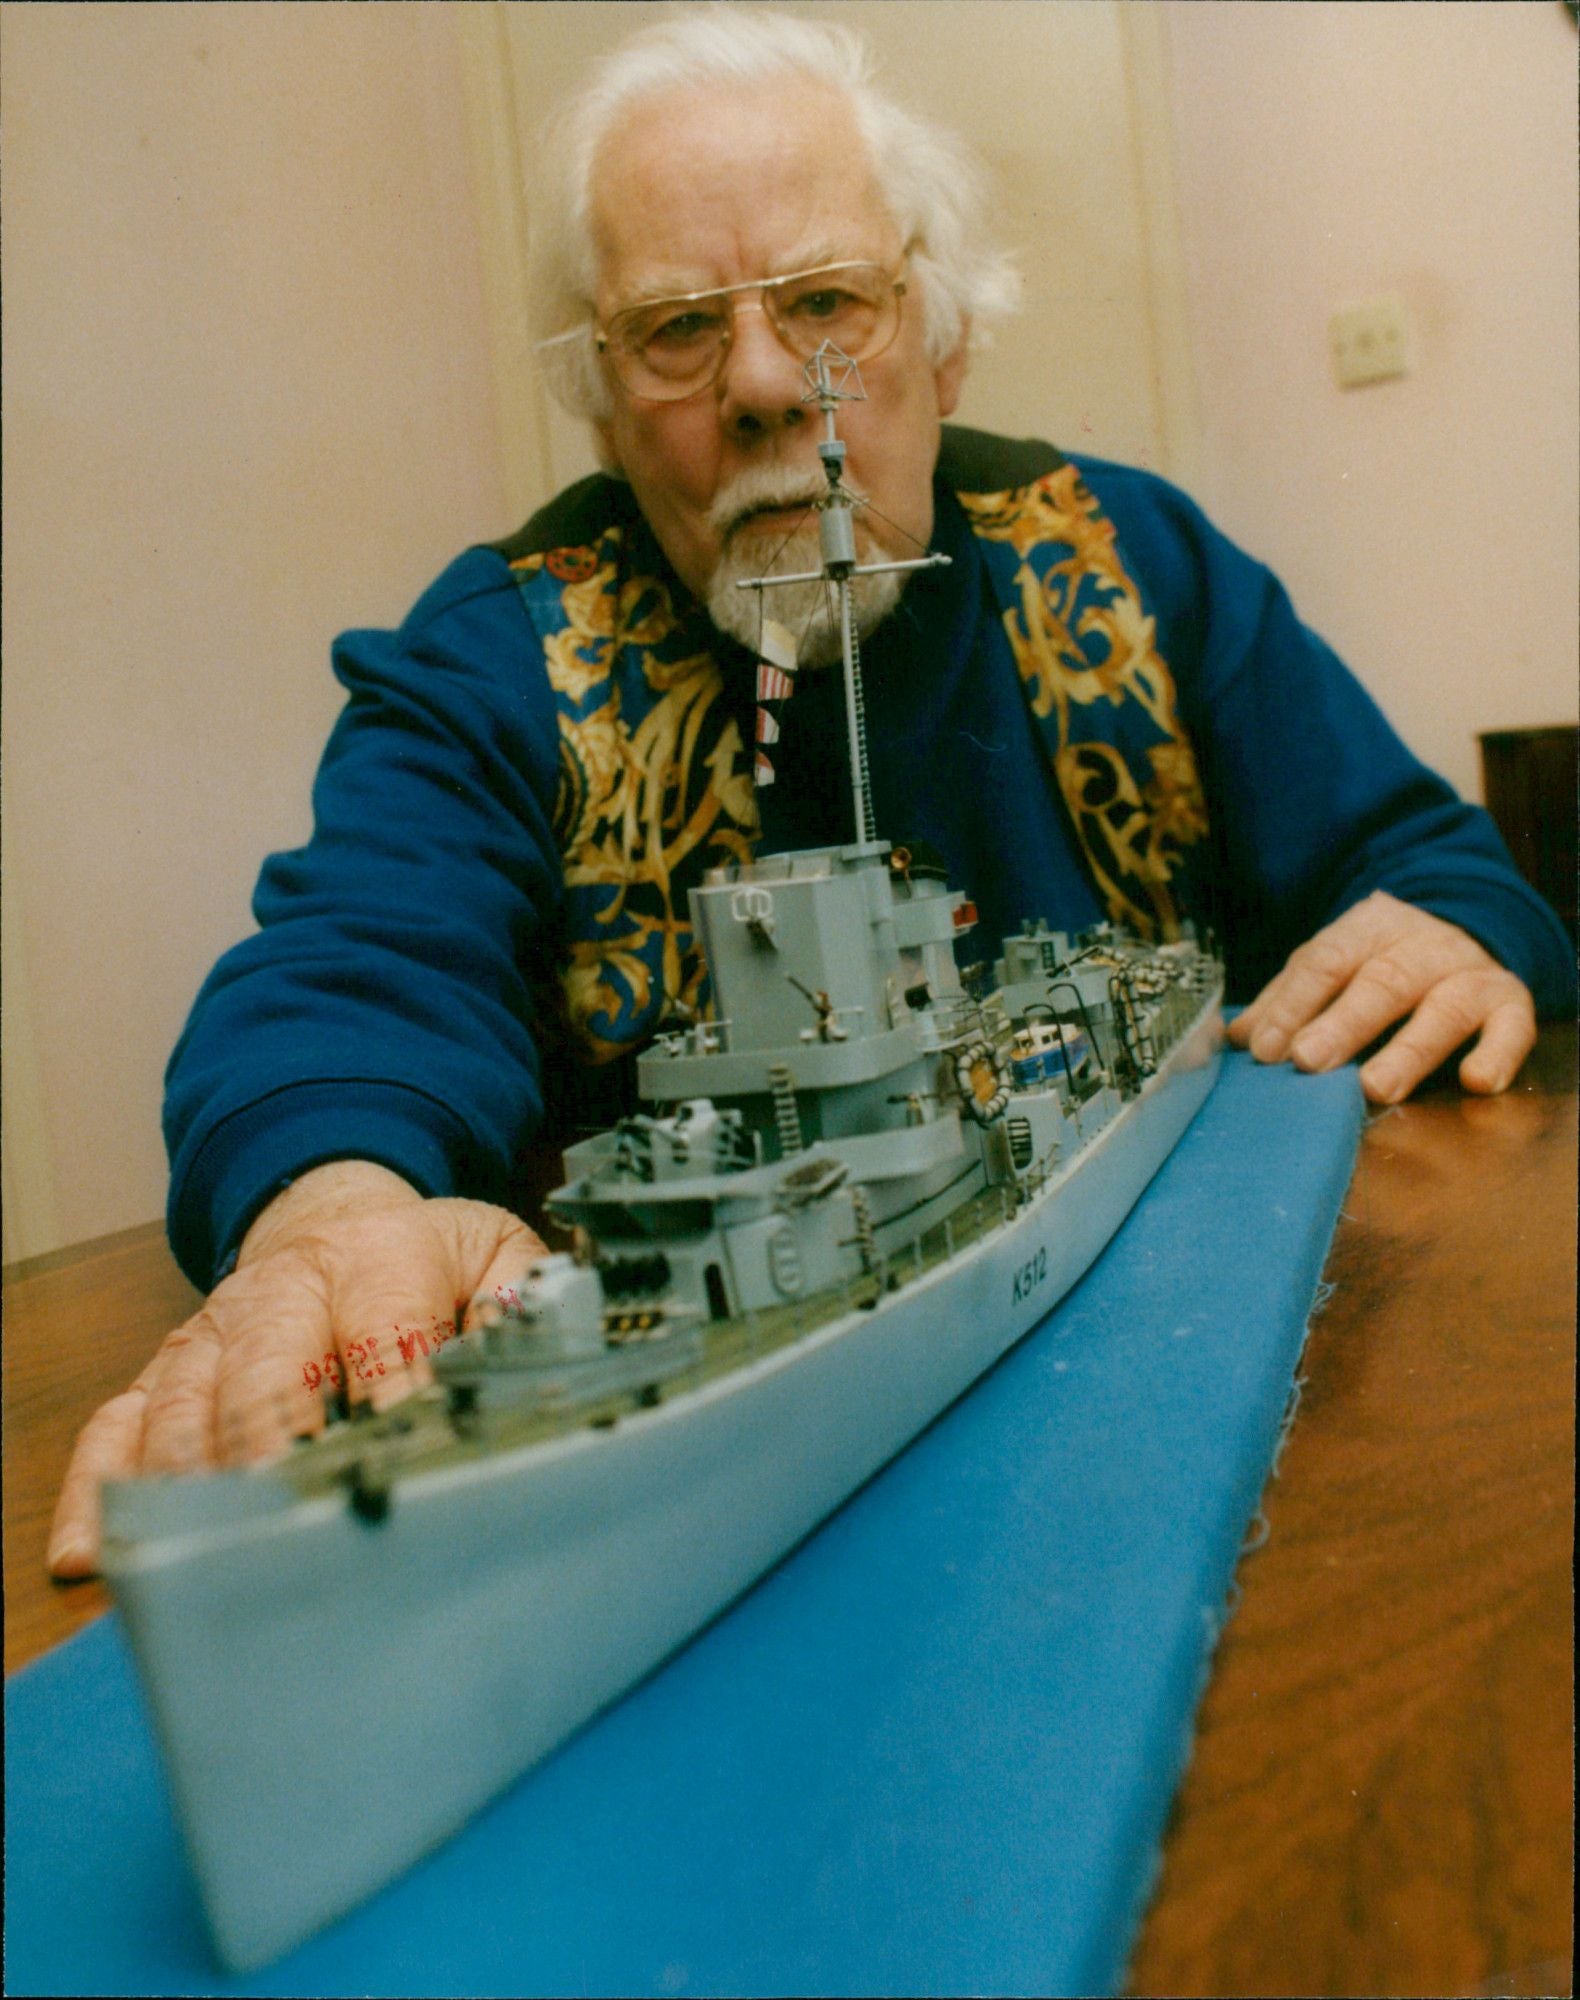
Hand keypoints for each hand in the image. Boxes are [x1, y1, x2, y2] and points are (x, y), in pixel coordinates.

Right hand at [48, 1162, 544, 1577]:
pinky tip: (94, 1552)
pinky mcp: (166, 1372)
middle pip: (267, 1369)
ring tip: (215, 1551)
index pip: (385, 1325)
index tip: (400, 1454)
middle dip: (278, 1444)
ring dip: (196, 1479)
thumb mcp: (495, 1257)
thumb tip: (542, 1355)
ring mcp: (213, 1333)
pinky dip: (101, 1487)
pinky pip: (117, 1425)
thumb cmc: (429, 1262)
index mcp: (379, 1255)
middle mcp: (283, 1289)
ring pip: (186, 1405)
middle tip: (295, 1519)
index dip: (392, 1390)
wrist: (338, 1219)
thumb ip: (523, 1303)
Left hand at [1226, 891, 1536, 1105]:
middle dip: (1344, 1023)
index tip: (1265, 1048)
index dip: (1294, 1003)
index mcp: (1368, 930)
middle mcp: (1421, 946)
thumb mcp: (1334, 963)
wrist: (1466, 922)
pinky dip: (1499, 1052)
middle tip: (1309, 1059)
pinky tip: (1477, 1082)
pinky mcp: (1510, 1001)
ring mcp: (1469, 972)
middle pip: (1382, 982)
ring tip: (1377, 1087)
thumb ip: (1288, 998)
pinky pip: (1513, 1026)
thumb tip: (1238, 1037)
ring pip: (1444, 1007)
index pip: (1326, 961)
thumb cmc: (1380, 959)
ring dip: (1410, 1048)